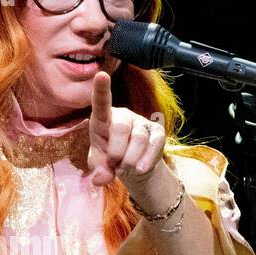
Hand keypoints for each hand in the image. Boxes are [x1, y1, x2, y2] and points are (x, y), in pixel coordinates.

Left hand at [85, 70, 166, 189]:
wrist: (132, 167)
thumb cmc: (109, 160)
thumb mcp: (99, 167)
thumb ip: (98, 171)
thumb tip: (99, 179)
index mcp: (103, 119)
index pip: (101, 103)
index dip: (102, 89)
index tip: (101, 75)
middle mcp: (123, 116)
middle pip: (120, 128)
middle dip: (116, 152)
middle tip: (114, 165)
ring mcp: (141, 123)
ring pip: (137, 139)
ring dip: (130, 160)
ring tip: (124, 168)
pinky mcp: (157, 133)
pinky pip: (154, 145)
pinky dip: (146, 160)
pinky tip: (140, 169)